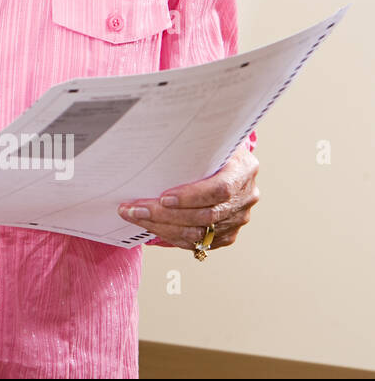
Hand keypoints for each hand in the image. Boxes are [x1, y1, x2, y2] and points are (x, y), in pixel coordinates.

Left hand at [117, 142, 259, 250]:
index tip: (163, 198)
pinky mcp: (227, 234)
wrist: (222, 160)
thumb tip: (154, 143)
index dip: (191, 197)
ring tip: (135, 216)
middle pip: (206, 215)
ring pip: (199, 233)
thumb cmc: (208, 146)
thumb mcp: (205, 138)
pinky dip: (170, 236)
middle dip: (166, 215)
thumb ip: (190, 143)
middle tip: (135, 209)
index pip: (220, 189)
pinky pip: (198, 242)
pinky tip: (150, 225)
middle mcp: (245, 196)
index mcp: (244, 169)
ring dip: (162, 227)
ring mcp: (238, 218)